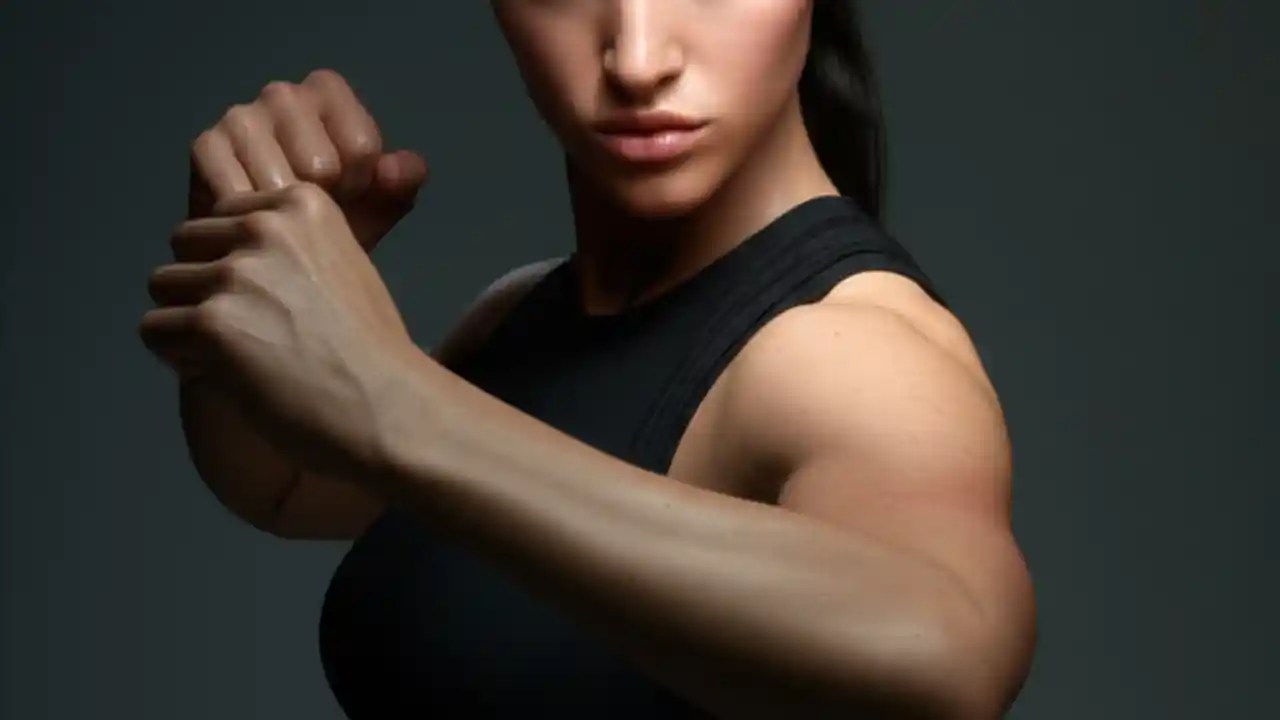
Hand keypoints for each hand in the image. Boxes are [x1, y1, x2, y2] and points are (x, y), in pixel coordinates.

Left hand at [141, 182, 419, 482]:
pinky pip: (154, 331)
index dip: (236, 263)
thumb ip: (288, 248)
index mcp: (301, 203)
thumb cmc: (372, 351)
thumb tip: (219, 251)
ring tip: (241, 356)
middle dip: (204, 286)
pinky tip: (231, 376)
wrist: (388, 407)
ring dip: (189, 324)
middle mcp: (264, 227)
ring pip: (162, 287)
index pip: (221, 216)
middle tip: (251, 332)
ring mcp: (236, 275)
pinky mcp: (211, 324)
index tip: (276, 302)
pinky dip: (181, 360)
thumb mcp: (344, 264)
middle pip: (183, 243)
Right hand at [187, 68, 428, 251]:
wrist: (268, 252)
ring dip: (287, 216)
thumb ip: (399, 185)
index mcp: (328, 92)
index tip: (346, 196)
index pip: (362, 146)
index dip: (360, 186)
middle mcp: (282, 93)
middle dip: (324, 202)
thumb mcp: (378, 206)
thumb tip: (398, 170)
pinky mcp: (206, 146)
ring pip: (284, 184)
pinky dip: (253, 222)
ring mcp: (240, 117)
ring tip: (282, 217)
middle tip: (309, 211)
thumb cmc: (327, 220)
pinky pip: (242, 196)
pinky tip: (251, 222)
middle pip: (323, 165)